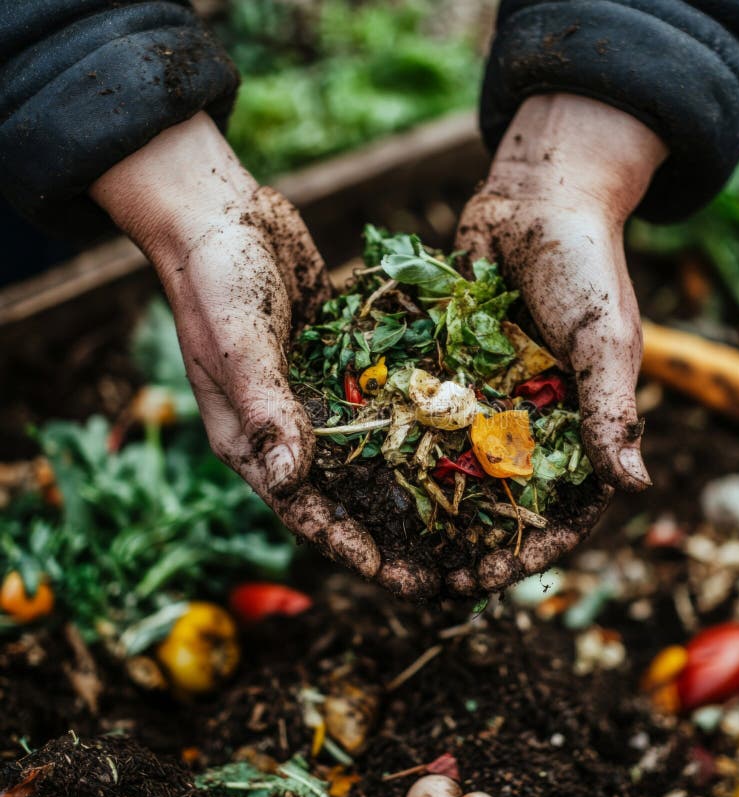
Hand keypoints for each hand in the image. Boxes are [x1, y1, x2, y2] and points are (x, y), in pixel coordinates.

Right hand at [90, 113, 437, 596]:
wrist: (221, 217)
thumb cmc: (214, 282)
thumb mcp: (234, 346)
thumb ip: (263, 409)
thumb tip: (291, 480)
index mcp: (251, 437)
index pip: (303, 509)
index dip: (350, 547)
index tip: (400, 580)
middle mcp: (287, 425)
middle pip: (345, 491)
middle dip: (390, 528)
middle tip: (444, 562)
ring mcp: (316, 393)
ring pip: (369, 449)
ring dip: (410, 476)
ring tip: (465, 506)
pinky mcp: (338, 361)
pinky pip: (380, 396)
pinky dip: (413, 413)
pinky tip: (460, 424)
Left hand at [448, 94, 667, 592]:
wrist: (536, 201)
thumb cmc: (585, 266)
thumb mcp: (605, 339)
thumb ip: (613, 408)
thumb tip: (634, 486)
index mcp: (579, 423)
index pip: (567, 504)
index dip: (538, 546)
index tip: (502, 573)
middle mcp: (531, 419)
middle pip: (505, 498)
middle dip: (477, 540)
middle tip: (442, 578)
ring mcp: (487, 397)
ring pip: (459, 465)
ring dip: (434, 507)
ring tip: (399, 542)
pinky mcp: (450, 369)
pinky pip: (427, 414)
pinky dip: (405, 444)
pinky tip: (371, 475)